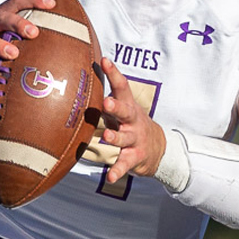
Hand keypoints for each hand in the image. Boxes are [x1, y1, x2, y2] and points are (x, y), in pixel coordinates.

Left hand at [97, 58, 166, 183]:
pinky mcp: (135, 157)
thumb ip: (106, 98)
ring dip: (116, 137)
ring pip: (125, 137)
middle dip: (116, 106)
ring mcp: (135, 139)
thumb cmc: (130, 124)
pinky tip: (111, 177)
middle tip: (106, 102)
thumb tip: (80, 81)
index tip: (104, 60)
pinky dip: (118, 171)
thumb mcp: (123, 109)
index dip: (114, 73)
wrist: (159, 148)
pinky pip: (125, 164)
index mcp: (128, 106)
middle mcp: (133, 121)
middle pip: (125, 111)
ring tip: (107, 137)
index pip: (122, 87)